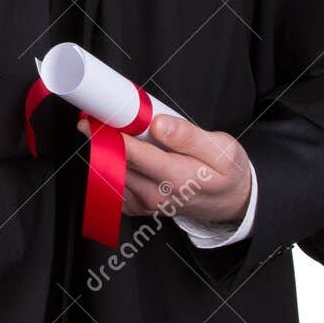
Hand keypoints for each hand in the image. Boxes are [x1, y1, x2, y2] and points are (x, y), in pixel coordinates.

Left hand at [80, 113, 251, 222]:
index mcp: (176, 179)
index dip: (111, 134)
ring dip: (100, 151)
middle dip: (101, 138)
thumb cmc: (226, 173)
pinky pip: (109, 186)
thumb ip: (190, 136)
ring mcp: (144, 203)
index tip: (96, 116)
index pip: (133, 155)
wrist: (231, 203)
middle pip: (115, 163)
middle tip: (92, 116)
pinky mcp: (137, 206)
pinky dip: (104, 166)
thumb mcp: (223, 150)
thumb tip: (159, 124)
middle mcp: (156, 195)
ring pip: (108, 174)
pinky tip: (111, 150)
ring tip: (100, 129)